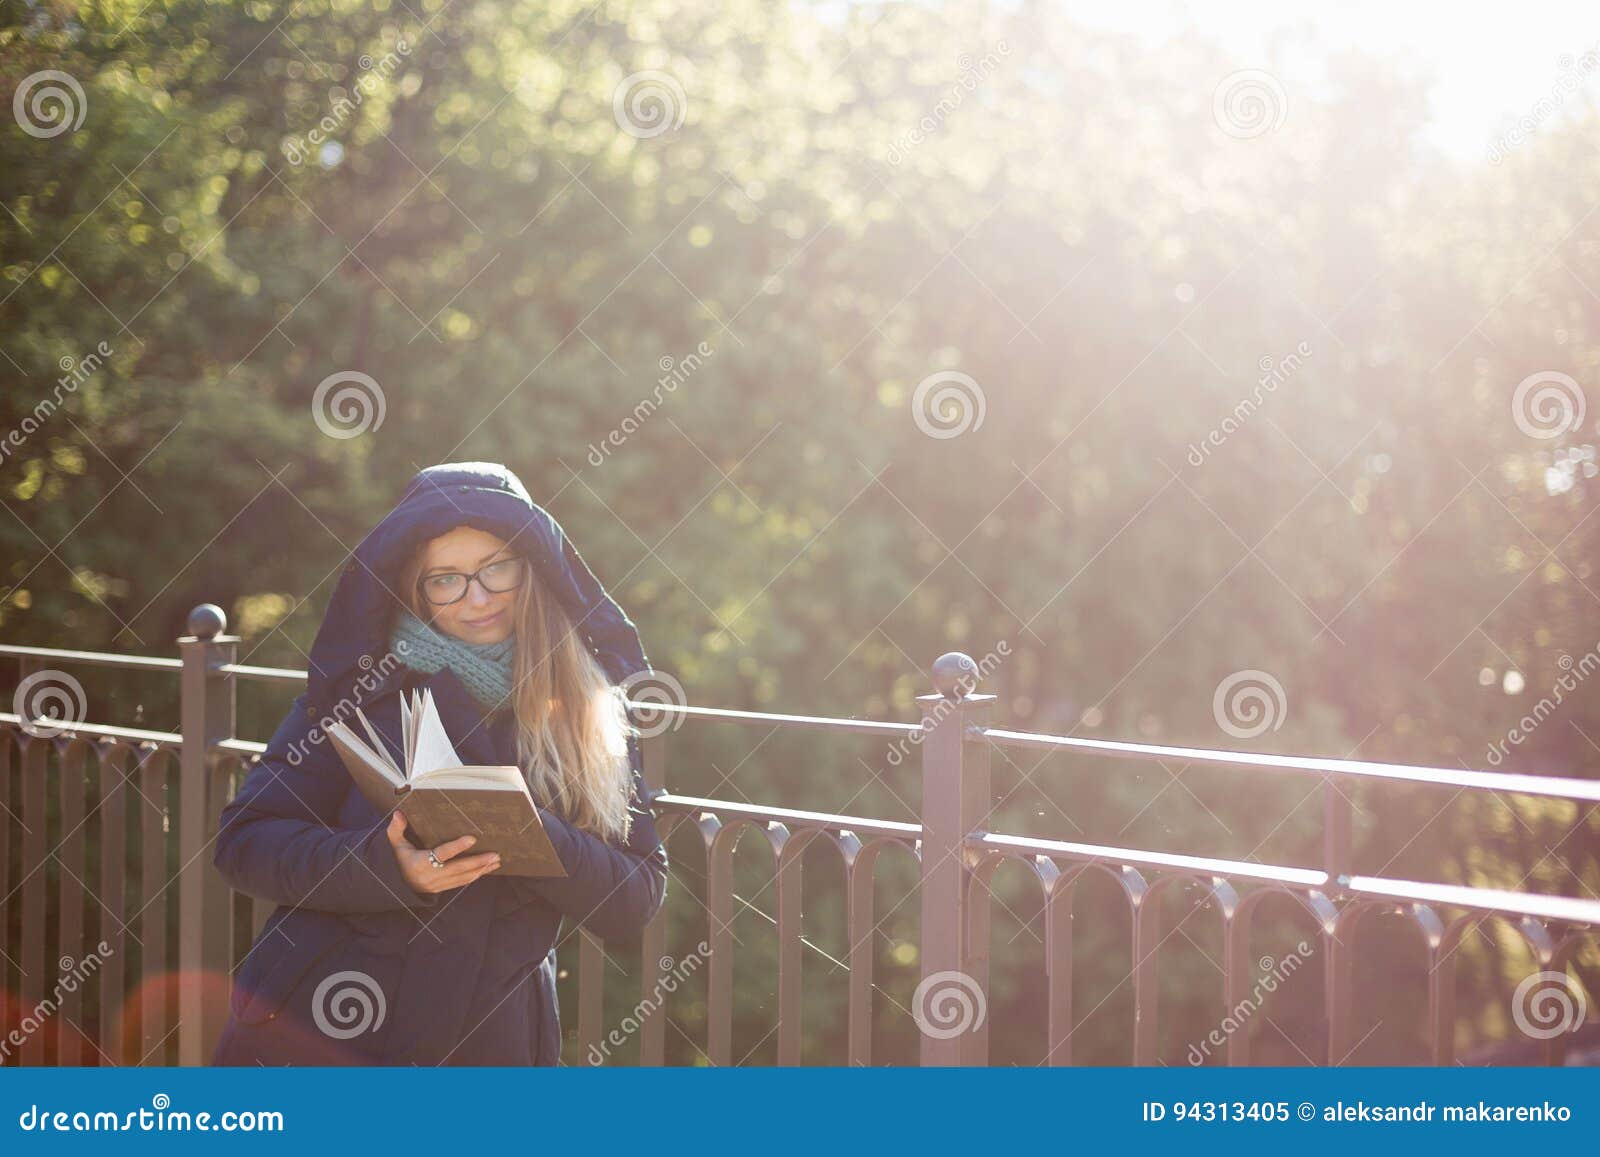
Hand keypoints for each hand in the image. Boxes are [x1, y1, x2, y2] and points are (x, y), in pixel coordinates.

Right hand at [385, 811, 500, 894]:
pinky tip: (487, 869)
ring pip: (463, 877)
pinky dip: (476, 876)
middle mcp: (431, 875)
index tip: (472, 839)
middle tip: (494, 854)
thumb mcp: (395, 846)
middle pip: (458, 868)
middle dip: (478, 862)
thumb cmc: (398, 861)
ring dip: (481, 870)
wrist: (397, 886)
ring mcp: (438, 884)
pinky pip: (462, 883)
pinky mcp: (443, 888)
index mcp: (421, 863)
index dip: (457, 847)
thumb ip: (396, 830)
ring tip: (496, 861)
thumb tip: (398, 814)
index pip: (442, 854)